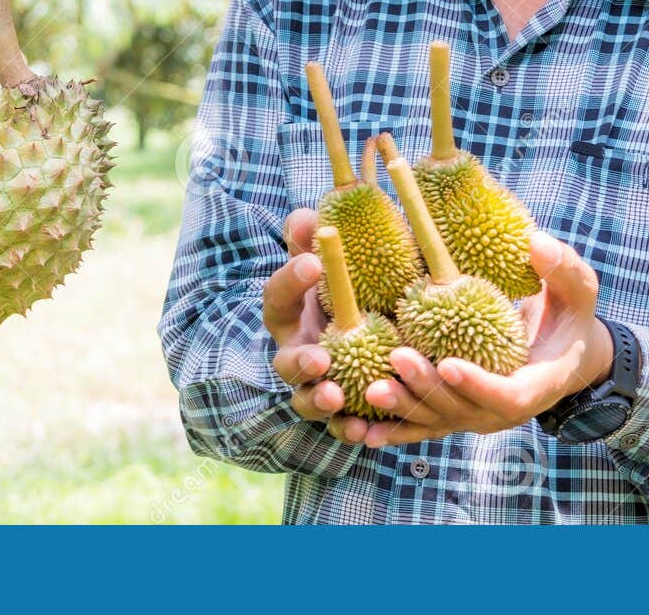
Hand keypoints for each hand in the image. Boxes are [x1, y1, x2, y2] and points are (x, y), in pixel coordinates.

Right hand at [262, 207, 371, 443]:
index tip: (314, 263)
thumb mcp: (329, 261)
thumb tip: (308, 215)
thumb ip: (315, 239)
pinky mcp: (342, 412)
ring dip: (319, 402)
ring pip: (308, 401)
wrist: (371, 332)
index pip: (278, 297)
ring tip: (337, 398)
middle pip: (286, 363)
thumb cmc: (343, 288)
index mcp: (290, 313)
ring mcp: (316, 386)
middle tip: (321, 359)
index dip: (291, 280)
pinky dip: (351, 432)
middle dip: (301, 363)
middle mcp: (298, 353)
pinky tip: (368, 433)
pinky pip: (340, 429)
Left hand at [347, 230, 614, 447]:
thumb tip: (536, 244)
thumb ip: (564, 269)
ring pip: (438, 421)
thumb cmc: (570, 316)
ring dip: (404, 408)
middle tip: (398, 358)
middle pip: (464, 411)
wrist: (562, 352)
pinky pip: (423, 426)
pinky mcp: (456, 414)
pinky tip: (360, 430)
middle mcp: (505, 410)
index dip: (480, 386)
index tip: (451, 364)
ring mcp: (478, 415)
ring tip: (371, 389)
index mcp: (539, 384)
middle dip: (430, 389)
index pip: (510, 396)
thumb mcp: (579, 291)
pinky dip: (393, 429)